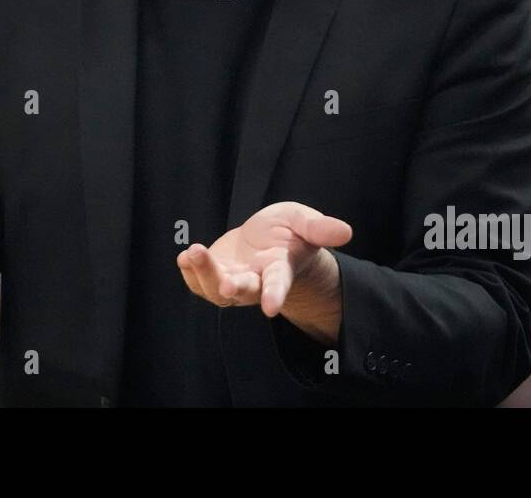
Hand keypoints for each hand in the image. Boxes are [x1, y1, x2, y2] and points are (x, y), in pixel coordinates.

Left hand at [177, 201, 351, 317]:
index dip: (275, 295)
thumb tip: (346, 232)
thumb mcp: (304, 222)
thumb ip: (319, 228)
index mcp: (280, 269)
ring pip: (216, 289)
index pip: (278, 284)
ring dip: (204, 274)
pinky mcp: (216, 274)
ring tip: (193, 253)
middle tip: (227, 286)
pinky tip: (184, 258)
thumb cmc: (290, 232)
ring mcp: (234, 280)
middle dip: (235, 288)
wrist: (269, 239)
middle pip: (244, 290)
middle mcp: (256, 281)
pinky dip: (190, 273)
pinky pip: (199, 282)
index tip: (271, 309)